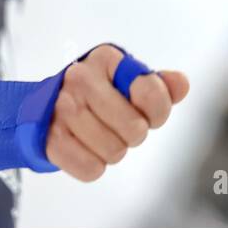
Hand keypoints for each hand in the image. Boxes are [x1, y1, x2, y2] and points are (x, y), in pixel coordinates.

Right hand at [45, 43, 188, 181]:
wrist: (46, 107)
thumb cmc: (99, 94)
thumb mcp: (127, 82)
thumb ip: (158, 84)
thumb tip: (181, 84)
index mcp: (107, 59)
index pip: (150, 92)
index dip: (157, 112)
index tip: (144, 111)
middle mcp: (81, 78)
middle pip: (136, 129)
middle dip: (133, 134)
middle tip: (118, 126)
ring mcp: (62, 107)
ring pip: (114, 152)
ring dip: (112, 150)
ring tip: (99, 135)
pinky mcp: (49, 137)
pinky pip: (91, 169)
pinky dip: (92, 165)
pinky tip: (83, 147)